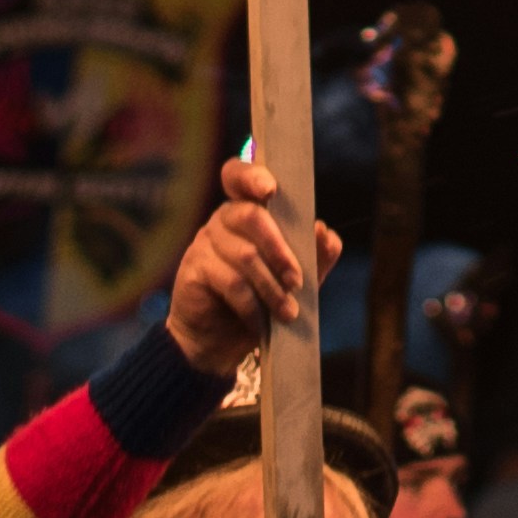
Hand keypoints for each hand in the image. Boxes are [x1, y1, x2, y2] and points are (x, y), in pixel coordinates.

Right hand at [164, 154, 338, 379]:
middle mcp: (223, 218)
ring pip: (245, 255)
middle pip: (251, 216)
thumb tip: (325, 233)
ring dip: (272, 287)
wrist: (219, 341)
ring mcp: (204, 242)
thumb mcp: (294, 280)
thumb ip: (315, 256)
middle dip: (281, 250)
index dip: (253, 175)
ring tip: (288, 312)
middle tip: (298, 282)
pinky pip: (230, 282)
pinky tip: (262, 324)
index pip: (240, 175)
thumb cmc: (260, 300)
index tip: (271, 190)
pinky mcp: (193, 269)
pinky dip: (253, 306)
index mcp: (247, 209)